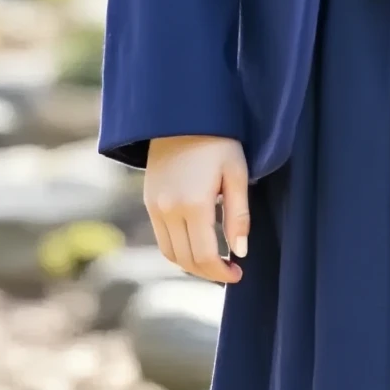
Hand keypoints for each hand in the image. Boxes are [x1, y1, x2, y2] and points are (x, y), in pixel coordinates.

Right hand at [144, 135, 249, 283]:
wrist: (182, 115)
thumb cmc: (218, 140)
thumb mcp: (236, 172)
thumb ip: (238, 214)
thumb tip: (240, 252)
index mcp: (193, 203)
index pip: (205, 256)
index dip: (221, 273)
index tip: (238, 274)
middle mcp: (169, 210)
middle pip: (186, 260)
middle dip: (208, 272)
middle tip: (229, 271)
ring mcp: (154, 207)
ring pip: (170, 253)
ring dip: (191, 264)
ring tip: (214, 260)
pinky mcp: (149, 201)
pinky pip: (161, 238)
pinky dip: (178, 249)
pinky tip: (196, 243)